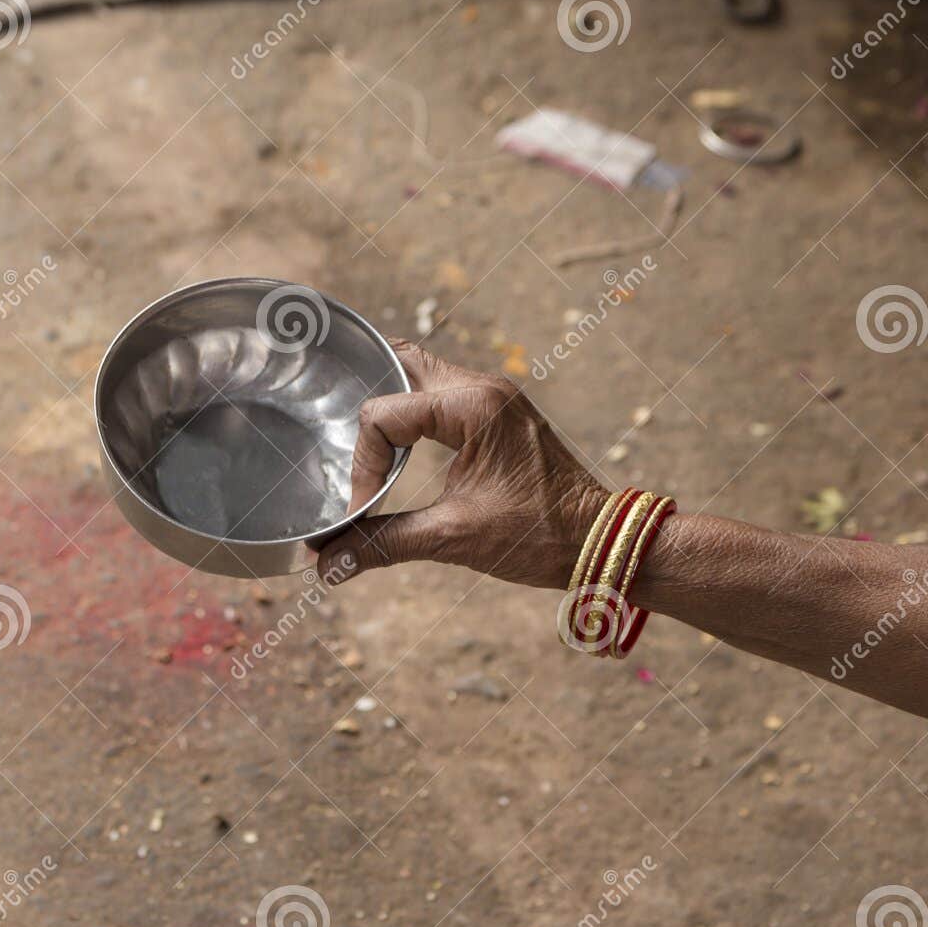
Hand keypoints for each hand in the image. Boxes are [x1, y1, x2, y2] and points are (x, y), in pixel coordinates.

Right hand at [318, 341, 609, 589]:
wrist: (601, 542)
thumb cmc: (539, 537)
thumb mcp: (453, 539)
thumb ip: (383, 544)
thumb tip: (326, 564)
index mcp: (472, 407)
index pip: (384, 414)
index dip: (362, 463)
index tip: (361, 509)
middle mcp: (482, 388)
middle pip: (399, 361)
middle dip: (364, 402)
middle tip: (339, 443)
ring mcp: (493, 395)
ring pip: (419, 372)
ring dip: (388, 404)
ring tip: (364, 446)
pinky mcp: (497, 411)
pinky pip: (440, 392)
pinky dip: (412, 410)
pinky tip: (397, 444)